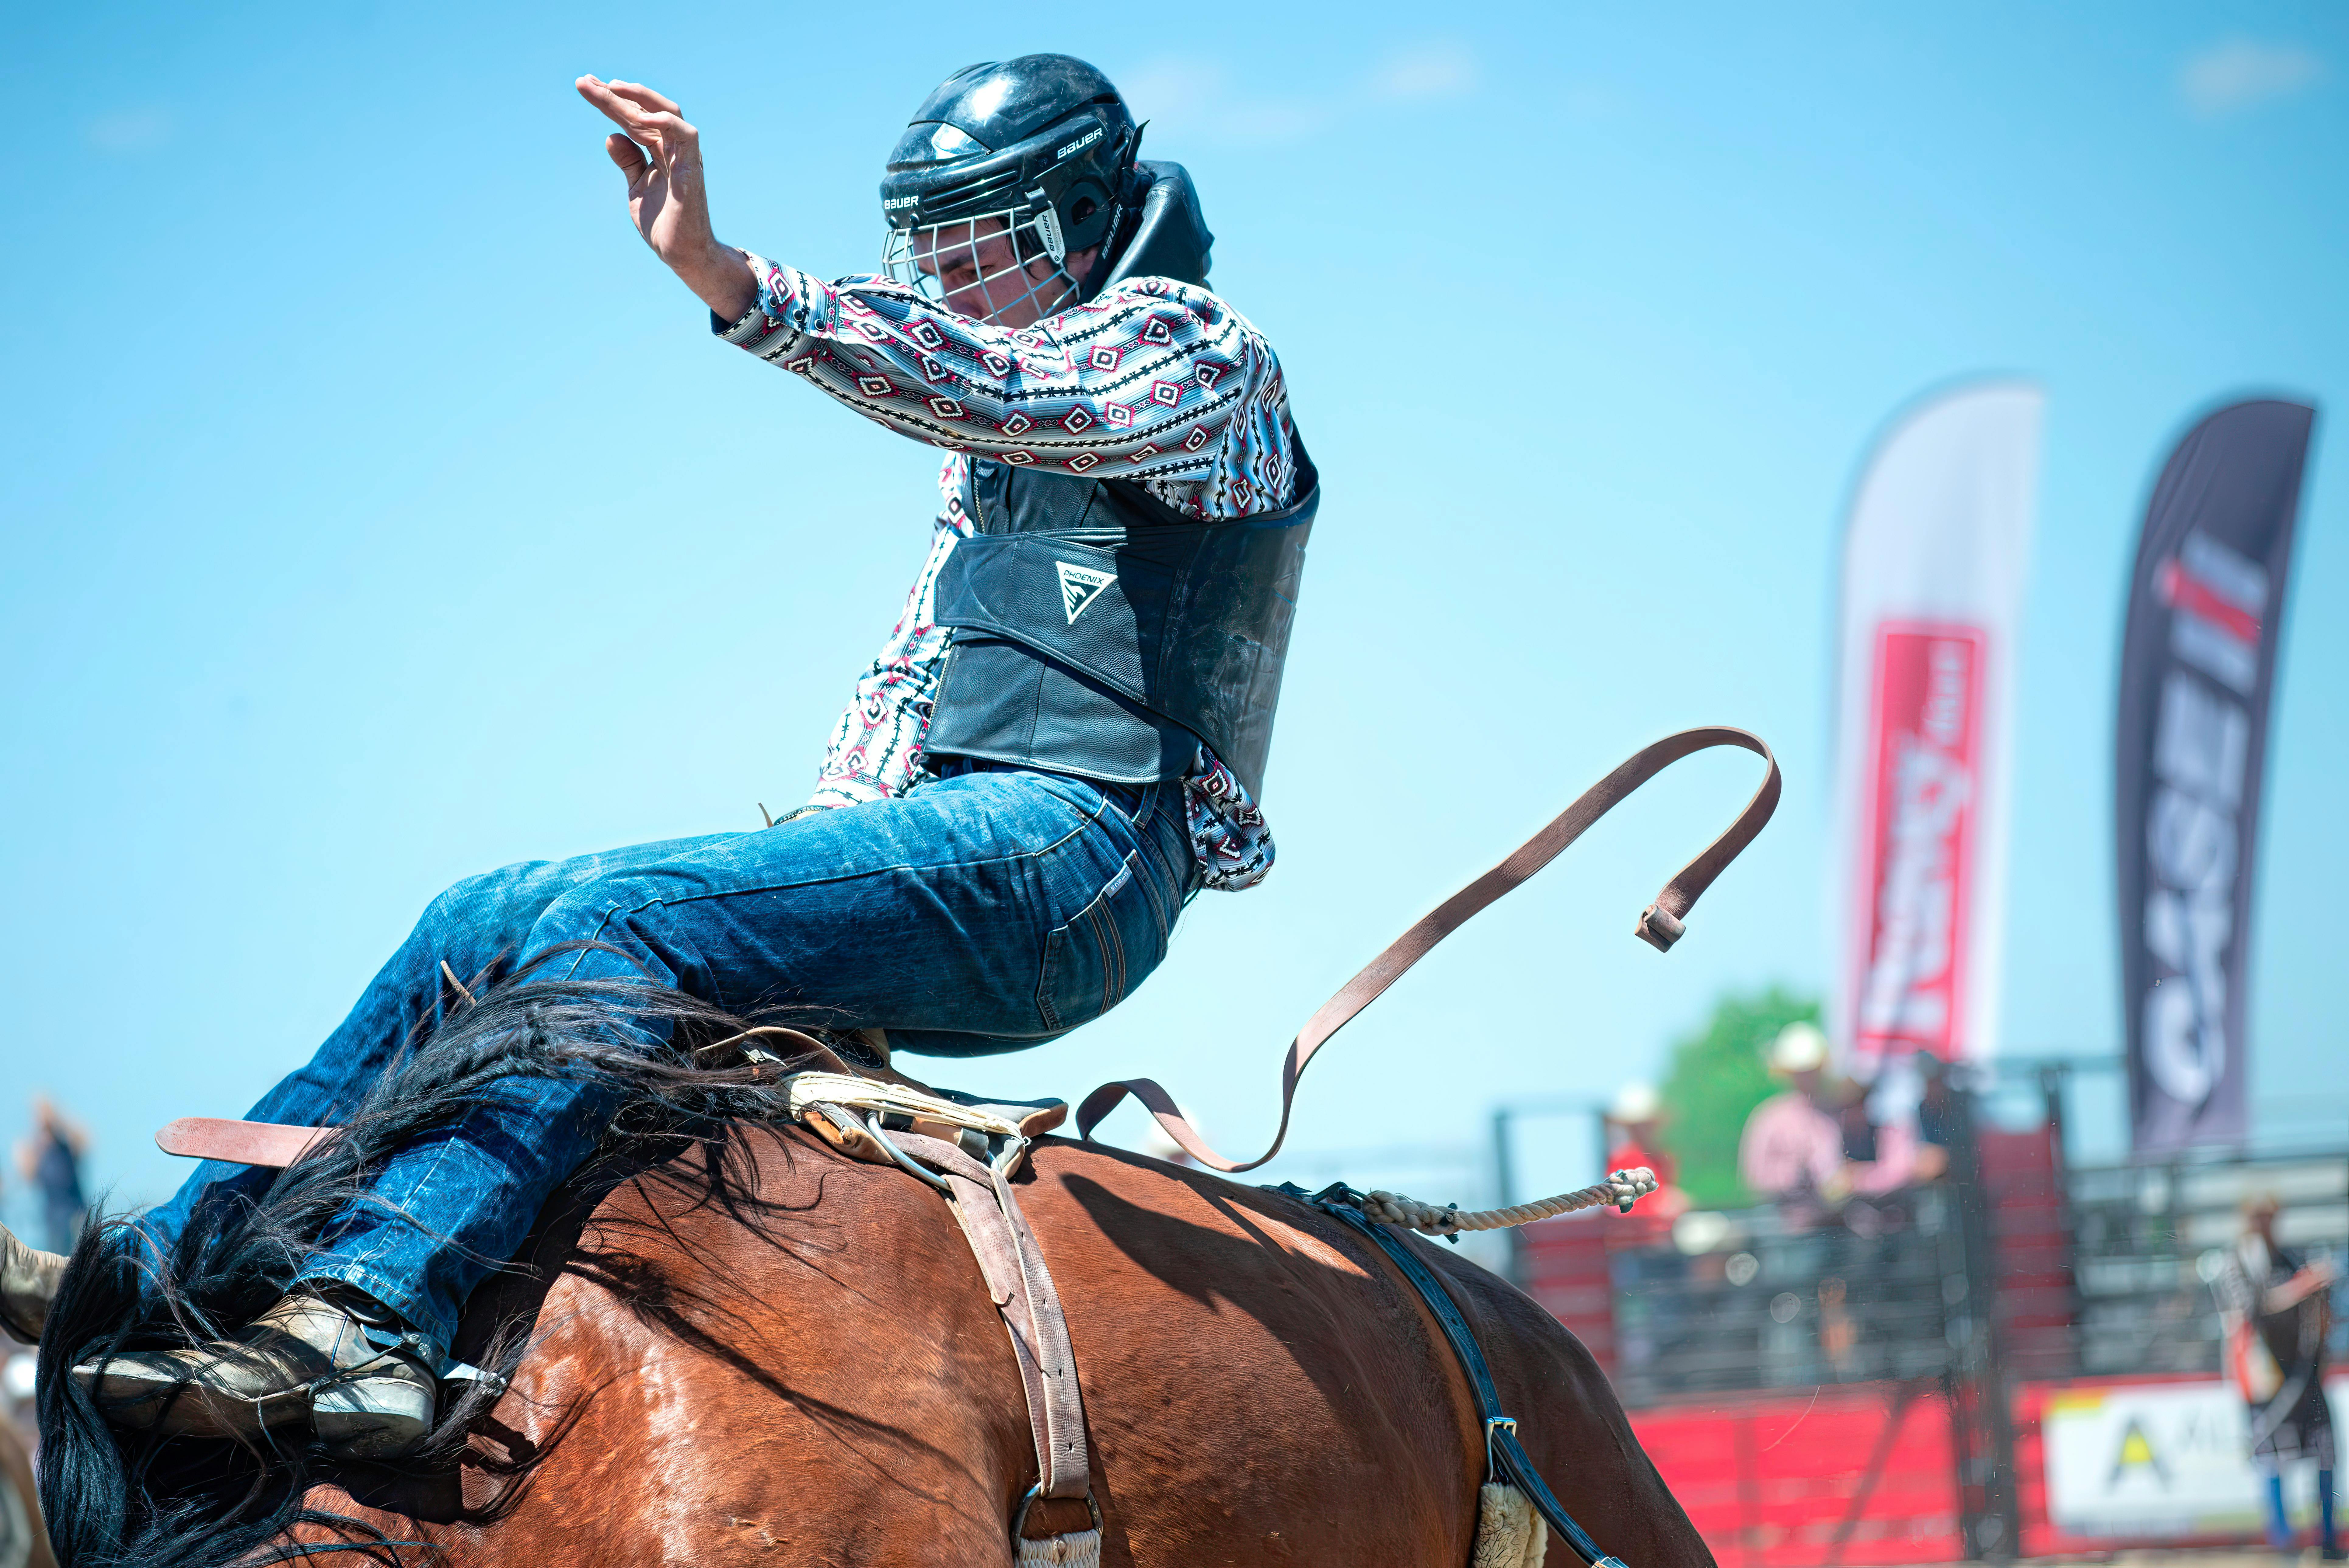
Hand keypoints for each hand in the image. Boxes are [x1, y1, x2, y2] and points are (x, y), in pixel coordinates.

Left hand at [576, 76, 757, 319]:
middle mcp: (673, 147)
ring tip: (611, 86)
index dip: (609, 101)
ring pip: (666, 112)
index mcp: (660, 151)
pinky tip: (640, 114)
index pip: (633, 118)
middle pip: (644, 110)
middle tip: (585, 81)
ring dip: (639, 98)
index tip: (585, 87)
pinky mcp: (692, 167)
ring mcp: (684, 156)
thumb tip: (611, 134)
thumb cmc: (664, 223)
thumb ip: (628, 161)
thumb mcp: (636, 186)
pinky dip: (665, 121)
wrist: (681, 253)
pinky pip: (685, 134)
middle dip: (614, 94)